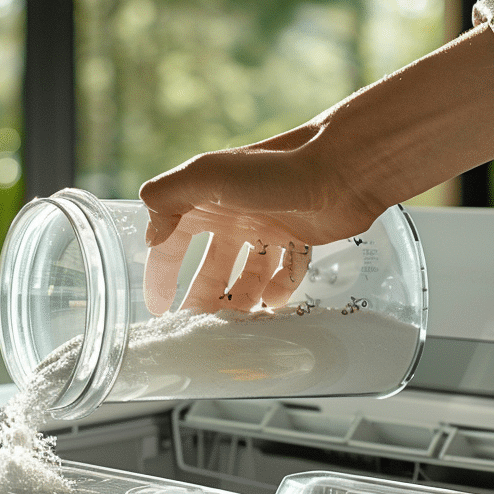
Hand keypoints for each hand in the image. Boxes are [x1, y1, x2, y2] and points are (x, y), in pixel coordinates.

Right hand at [138, 23, 493, 316]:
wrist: (343, 168)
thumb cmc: (276, 171)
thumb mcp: (209, 175)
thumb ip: (169, 196)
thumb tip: (150, 234)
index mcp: (208, 198)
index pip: (174, 240)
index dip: (162, 272)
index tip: (158, 305)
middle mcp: (237, 212)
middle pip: (212, 264)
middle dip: (204, 294)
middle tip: (200, 325)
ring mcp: (270, 225)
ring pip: (248, 272)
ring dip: (241, 298)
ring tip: (238, 322)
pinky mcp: (302, 236)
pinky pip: (285, 271)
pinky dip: (279, 290)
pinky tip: (274, 303)